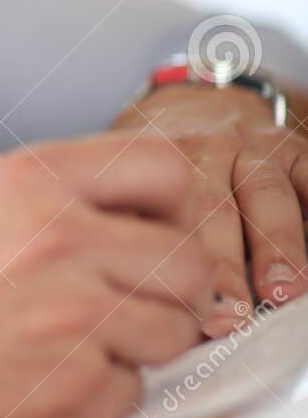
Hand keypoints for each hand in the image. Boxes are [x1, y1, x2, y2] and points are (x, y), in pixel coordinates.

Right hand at [0, 135, 211, 417]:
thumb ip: (71, 201)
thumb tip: (163, 218)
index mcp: (31, 179)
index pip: (163, 167)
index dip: (175, 207)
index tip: (162, 233)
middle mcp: (56, 235)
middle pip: (188, 257)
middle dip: (175, 292)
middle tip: (138, 305)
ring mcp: (73, 310)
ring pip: (176, 328)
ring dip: (142, 347)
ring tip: (80, 344)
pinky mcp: (80, 381)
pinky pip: (137, 386)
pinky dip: (105, 393)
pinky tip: (52, 380)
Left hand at [111, 84, 307, 335]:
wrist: (199, 98)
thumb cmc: (155, 166)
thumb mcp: (127, 182)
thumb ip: (129, 230)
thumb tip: (135, 307)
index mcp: (150, 167)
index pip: (157, 217)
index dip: (168, 267)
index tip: (180, 316)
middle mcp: (202, 152)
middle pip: (212, 209)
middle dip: (224, 268)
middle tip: (231, 319)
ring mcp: (253, 149)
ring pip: (267, 195)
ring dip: (277, 246)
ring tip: (282, 292)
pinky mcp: (295, 149)